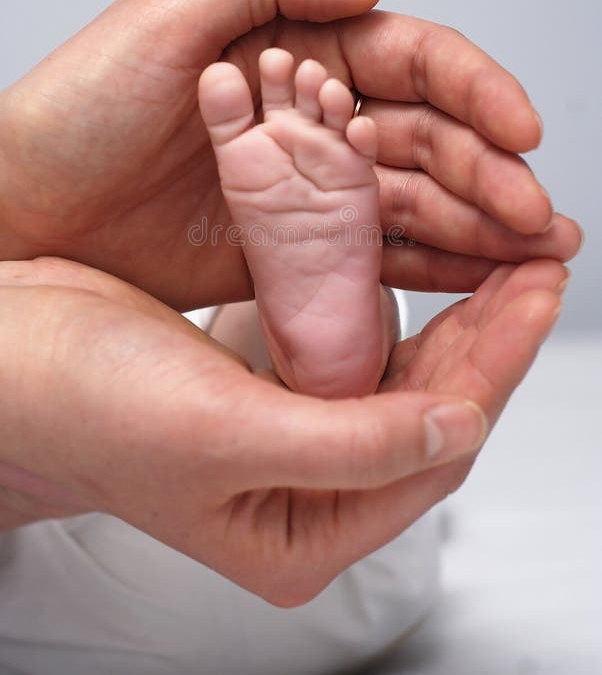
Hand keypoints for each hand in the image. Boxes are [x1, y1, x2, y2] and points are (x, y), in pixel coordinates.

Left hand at [0, 0, 580, 309]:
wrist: (24, 210)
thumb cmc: (76, 113)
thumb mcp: (161, 20)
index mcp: (292, 53)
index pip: (409, 61)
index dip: (473, 91)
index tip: (519, 129)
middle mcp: (309, 120)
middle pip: (425, 139)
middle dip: (489, 174)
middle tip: (537, 214)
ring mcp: (305, 188)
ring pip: (411, 201)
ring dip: (476, 226)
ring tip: (531, 255)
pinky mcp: (290, 248)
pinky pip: (372, 256)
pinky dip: (428, 268)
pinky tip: (475, 281)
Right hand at [0, 255, 564, 604]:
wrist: (12, 351)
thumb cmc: (89, 405)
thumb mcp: (225, 434)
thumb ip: (352, 445)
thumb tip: (461, 428)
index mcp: (298, 532)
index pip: (432, 449)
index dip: (496, 367)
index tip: (539, 290)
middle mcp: (303, 489)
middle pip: (430, 408)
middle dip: (490, 335)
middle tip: (540, 260)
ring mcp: (290, 430)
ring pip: (401, 371)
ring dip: (452, 313)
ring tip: (502, 253)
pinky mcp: (272, 378)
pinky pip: (355, 339)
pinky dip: (391, 299)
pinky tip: (422, 261)